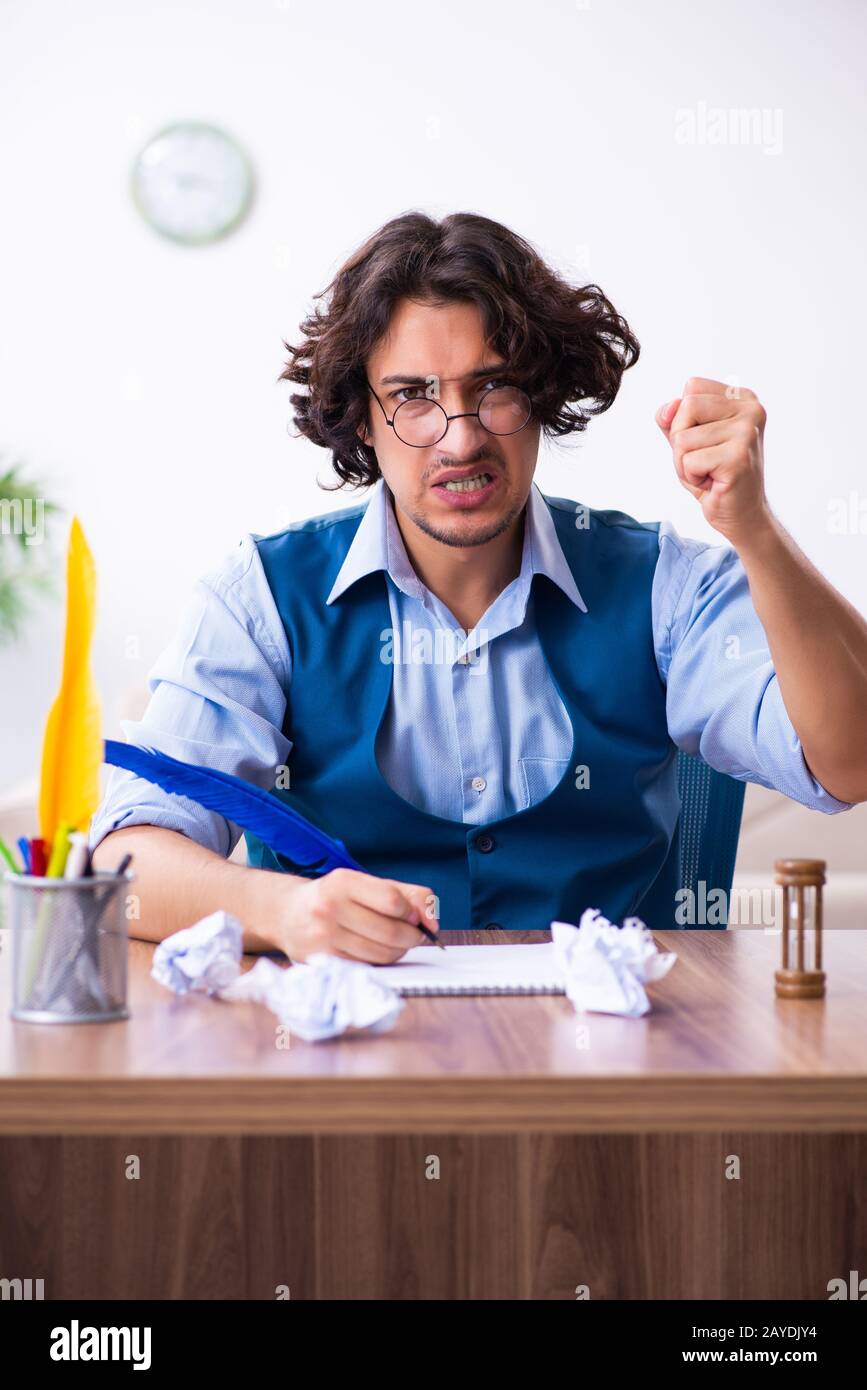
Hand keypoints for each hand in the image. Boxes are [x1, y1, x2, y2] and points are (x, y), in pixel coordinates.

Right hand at [270, 866, 439, 963]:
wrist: (289, 915)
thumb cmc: (338, 898)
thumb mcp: (369, 885)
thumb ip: (409, 895)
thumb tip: (433, 922)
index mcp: (343, 882)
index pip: (393, 900)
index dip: (413, 913)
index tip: (415, 917)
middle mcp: (330, 908)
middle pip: (391, 931)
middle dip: (412, 936)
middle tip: (413, 935)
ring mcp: (324, 936)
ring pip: (382, 954)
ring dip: (399, 951)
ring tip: (396, 943)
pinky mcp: (323, 960)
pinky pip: (367, 967)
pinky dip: (381, 962)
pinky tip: (377, 951)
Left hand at [656, 377, 770, 544]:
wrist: (741, 514)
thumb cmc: (714, 475)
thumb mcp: (688, 440)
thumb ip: (673, 418)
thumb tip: (668, 408)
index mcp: (742, 398)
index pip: (692, 387)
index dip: (683, 417)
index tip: (704, 440)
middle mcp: (750, 410)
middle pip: (686, 406)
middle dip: (681, 441)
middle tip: (702, 460)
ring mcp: (747, 432)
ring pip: (683, 438)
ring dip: (685, 463)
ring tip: (708, 473)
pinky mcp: (738, 457)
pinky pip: (689, 461)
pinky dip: (692, 477)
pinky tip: (713, 483)